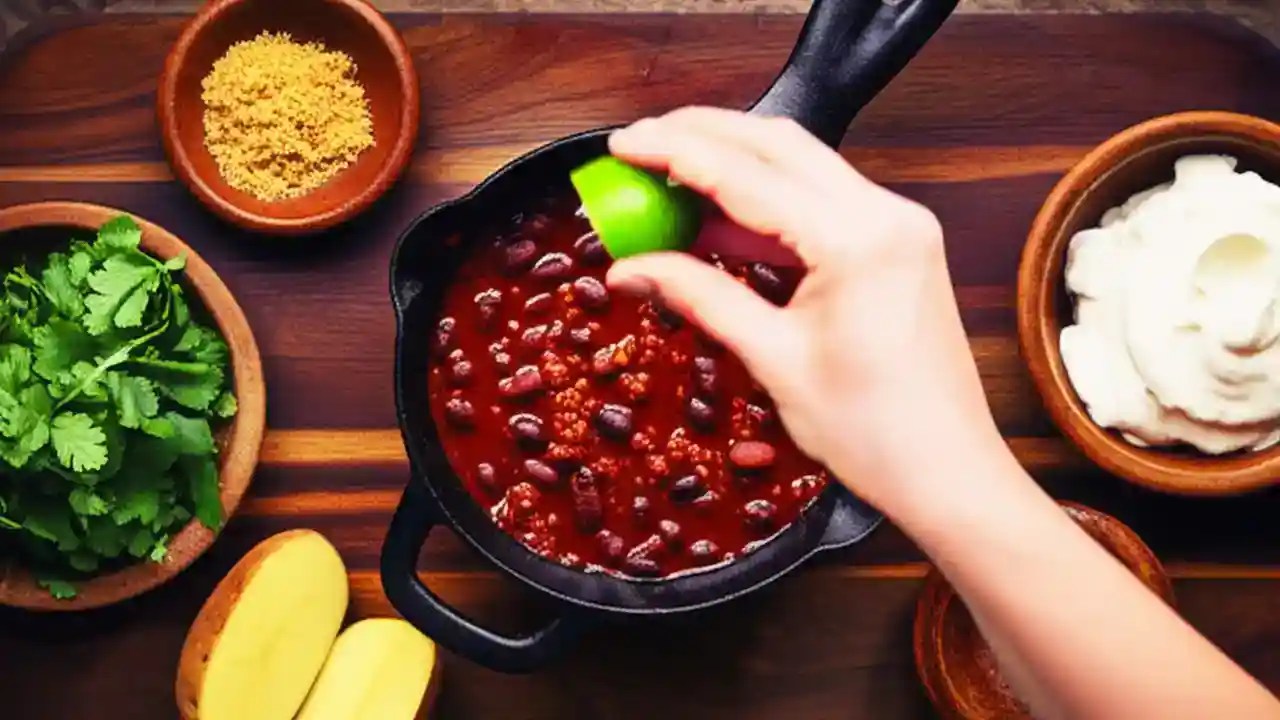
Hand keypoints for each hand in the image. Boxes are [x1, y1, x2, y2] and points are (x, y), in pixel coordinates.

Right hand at [606, 107, 1001, 511]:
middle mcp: (886, 215)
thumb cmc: (876, 432)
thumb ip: (700, 297)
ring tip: (667, 178)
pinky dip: (766, 204)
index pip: (746, 173)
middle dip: (702, 134)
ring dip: (733, 164)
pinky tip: (716, 219)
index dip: (674, 152)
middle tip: (639, 144)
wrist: (950, 473)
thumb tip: (633, 267)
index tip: (623, 145)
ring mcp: (897, 226)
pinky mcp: (896, 246)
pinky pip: (821, 204)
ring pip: (800, 166)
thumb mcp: (774, 359)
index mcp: (857, 240)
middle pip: (777, 144)